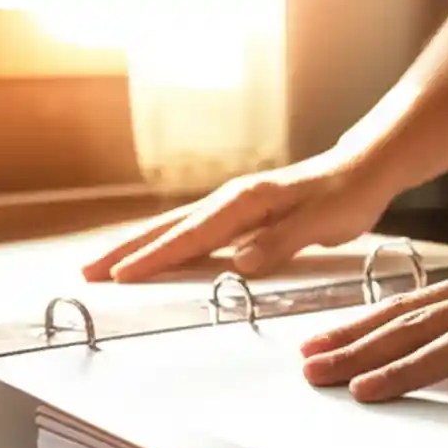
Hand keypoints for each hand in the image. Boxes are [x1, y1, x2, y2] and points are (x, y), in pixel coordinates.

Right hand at [82, 151, 396, 282]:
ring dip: (136, 247)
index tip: (122, 276)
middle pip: (167, 228)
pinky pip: (189, 231)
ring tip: (101, 266)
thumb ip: (281, 242)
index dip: (155, 258)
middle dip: (126, 251)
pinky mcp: (235, 215)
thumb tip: (240, 263)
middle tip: (87, 272)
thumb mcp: (323, 222)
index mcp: (246, 202)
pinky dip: (161, 244)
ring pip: (172, 228)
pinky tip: (147, 257)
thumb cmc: (345, 196)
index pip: (191, 236)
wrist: (360, 170)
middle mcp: (230, 201)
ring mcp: (230, 207)